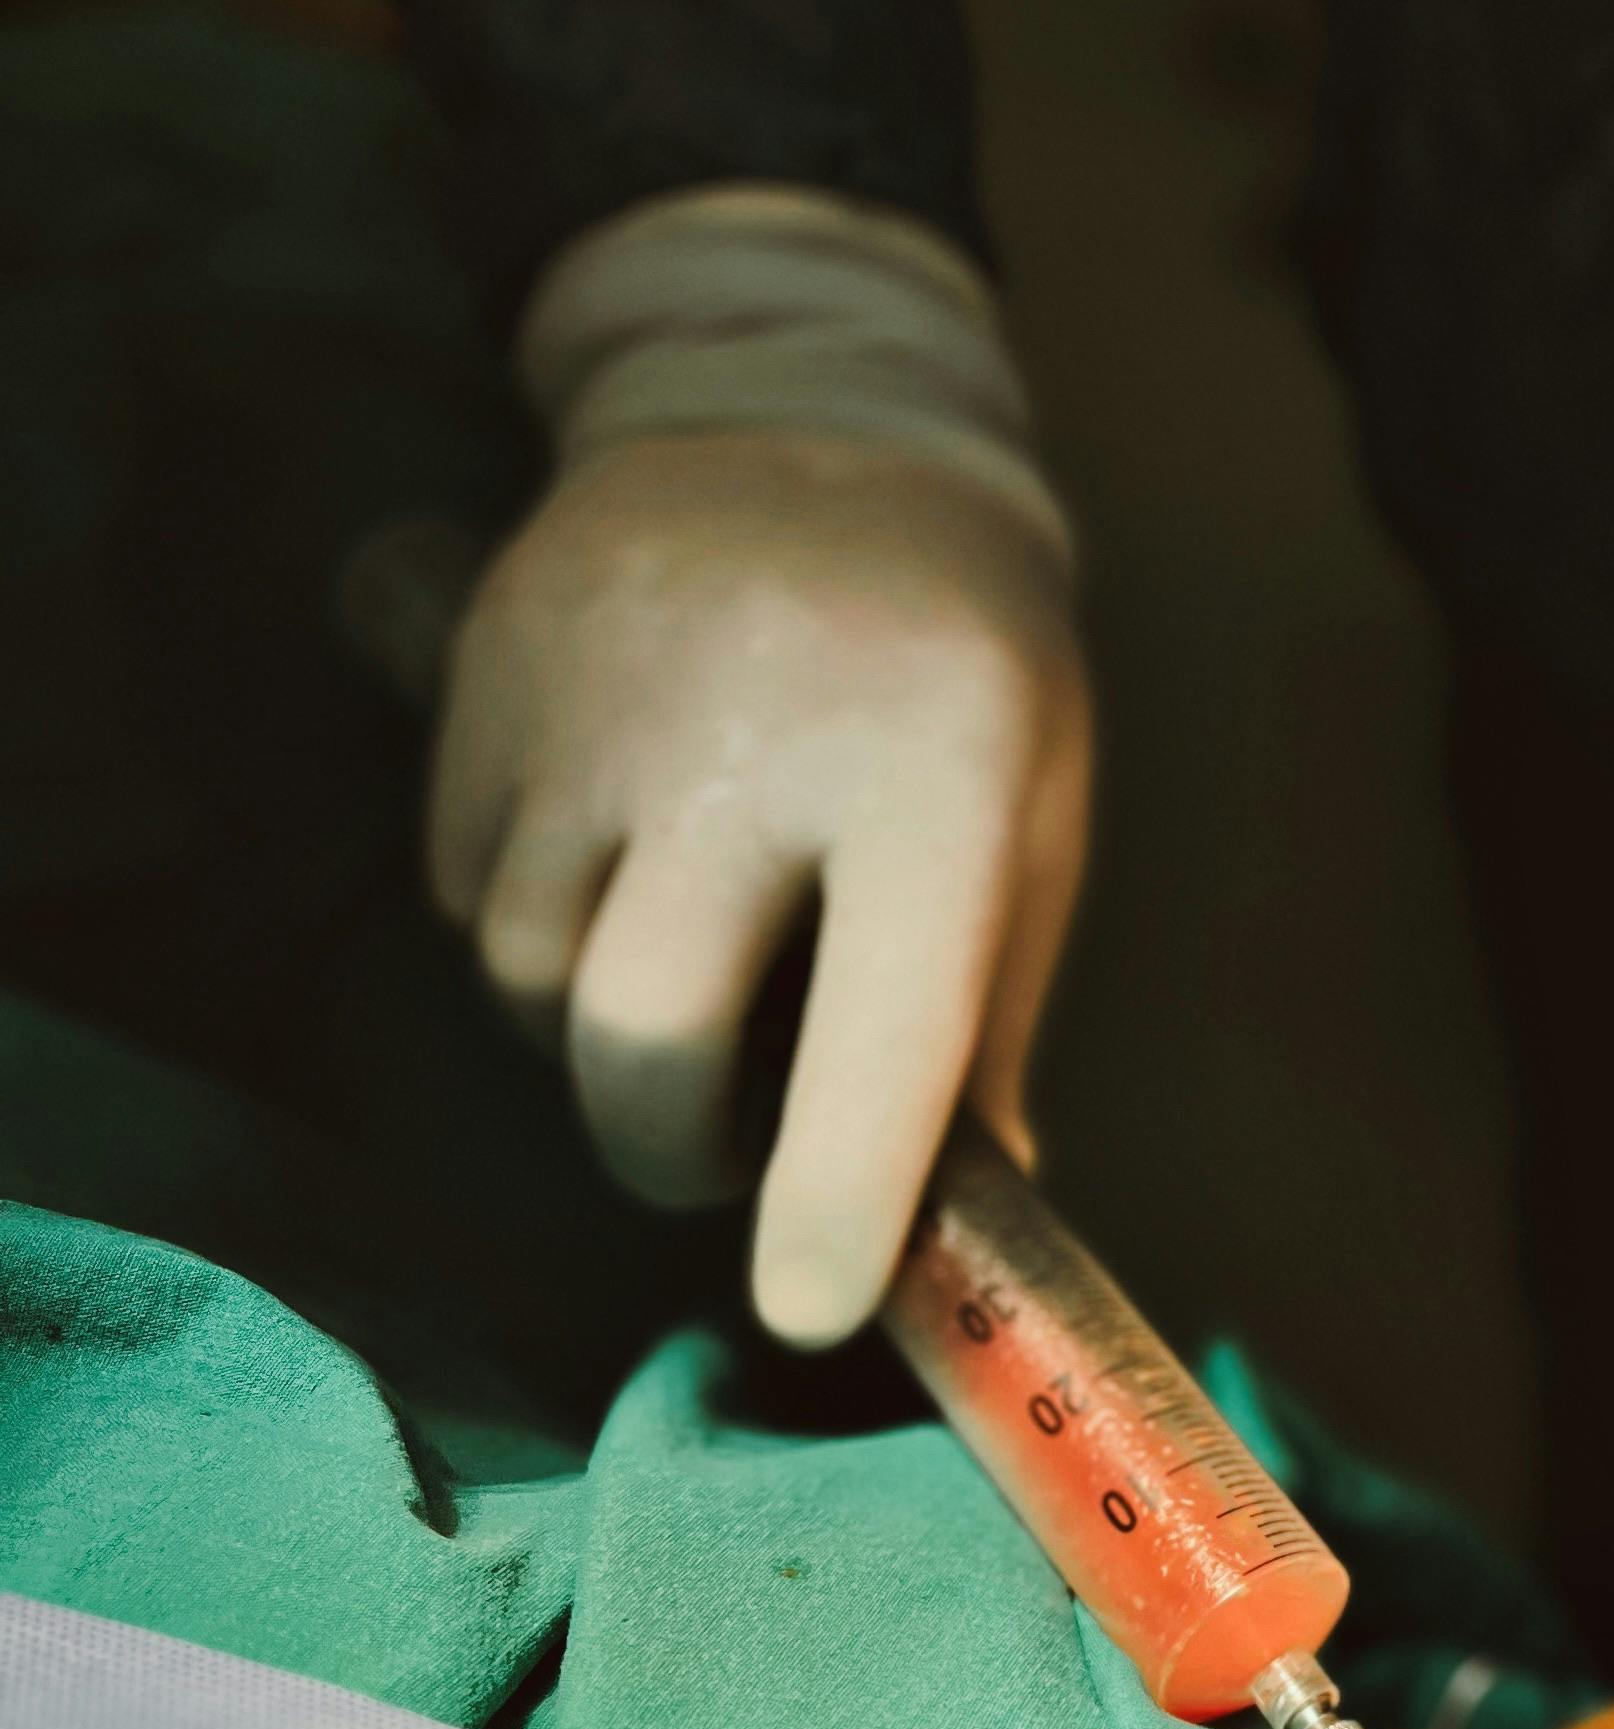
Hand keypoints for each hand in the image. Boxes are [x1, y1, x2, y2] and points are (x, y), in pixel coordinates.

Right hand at [430, 425, 1090, 1343]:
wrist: (820, 422)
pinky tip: (613, 863)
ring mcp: (605, 689)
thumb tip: (963, 1239)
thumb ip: (985, 1029)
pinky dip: (530, 930)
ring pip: (532, 978)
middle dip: (666, 1146)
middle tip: (715, 1154)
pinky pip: (471, 889)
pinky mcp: (495, 665)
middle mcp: (760, 729)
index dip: (836, 1195)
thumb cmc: (958, 674)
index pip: (886, 1031)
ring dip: (592, 1036)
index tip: (805, 1306)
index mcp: (939, 775)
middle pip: (641, 1035)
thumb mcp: (1026, 826)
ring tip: (681, 969)